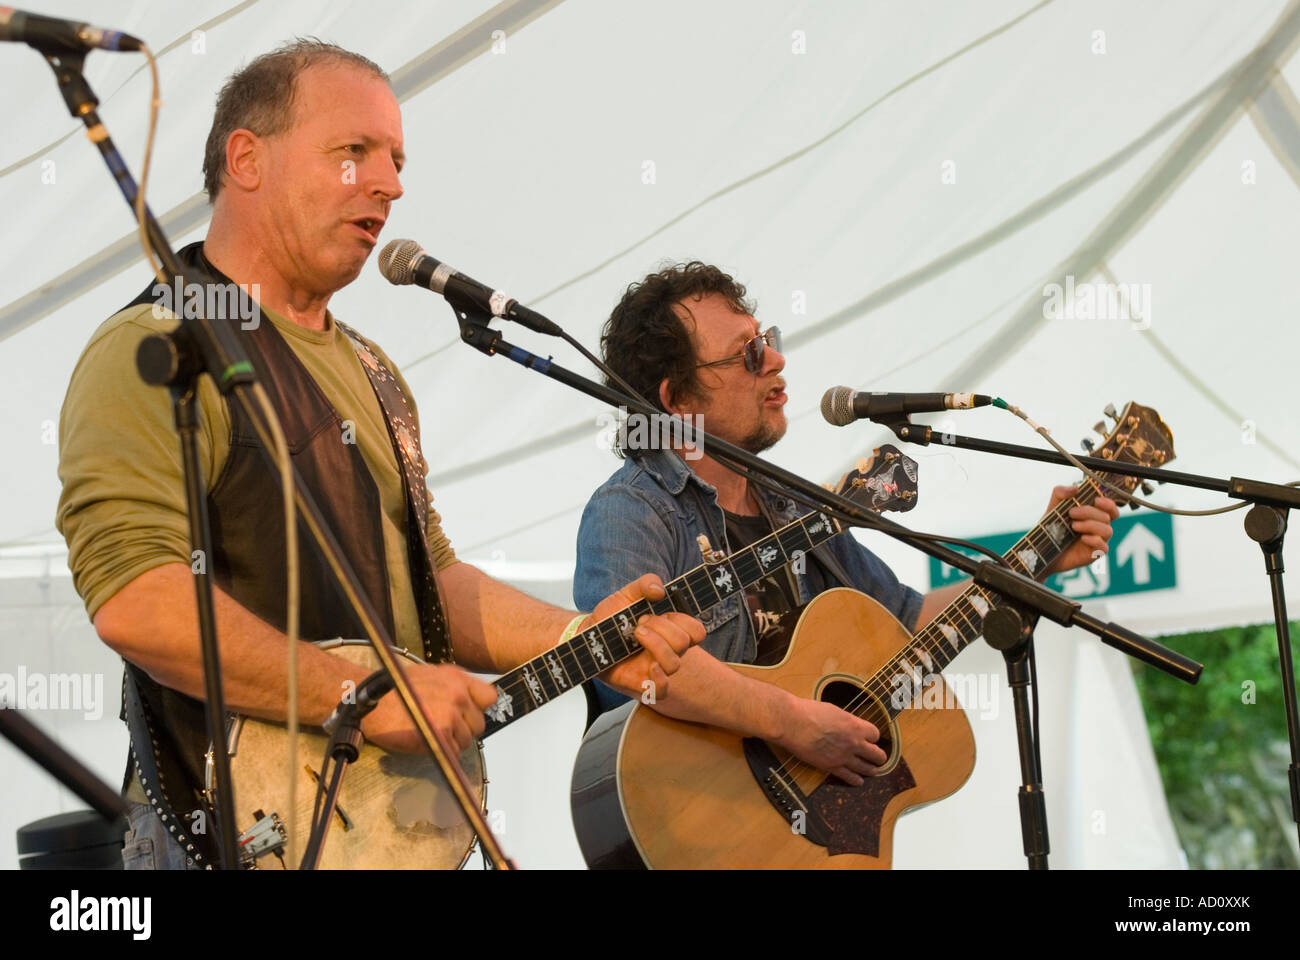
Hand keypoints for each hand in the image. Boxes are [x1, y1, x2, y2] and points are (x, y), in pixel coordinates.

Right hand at [361, 661, 498, 753]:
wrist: (370, 702)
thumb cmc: (393, 688)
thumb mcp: (430, 674)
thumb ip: (453, 685)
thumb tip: (468, 700)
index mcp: (456, 678)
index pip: (489, 697)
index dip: (479, 708)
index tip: (469, 714)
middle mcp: (457, 695)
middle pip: (479, 723)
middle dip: (465, 729)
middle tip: (445, 728)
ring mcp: (450, 716)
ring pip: (467, 741)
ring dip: (452, 743)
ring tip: (431, 735)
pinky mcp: (439, 736)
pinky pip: (453, 754)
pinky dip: (443, 754)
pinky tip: (428, 744)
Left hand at [590, 573, 704, 701]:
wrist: (587, 636)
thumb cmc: (612, 618)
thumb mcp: (627, 594)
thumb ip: (646, 584)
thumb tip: (659, 590)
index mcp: (670, 631)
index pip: (696, 631)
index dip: (681, 620)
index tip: (657, 612)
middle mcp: (667, 650)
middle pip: (684, 642)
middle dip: (662, 627)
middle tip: (640, 623)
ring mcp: (656, 668)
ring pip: (674, 663)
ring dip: (656, 644)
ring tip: (636, 635)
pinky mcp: (642, 684)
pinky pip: (662, 690)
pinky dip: (660, 678)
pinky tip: (650, 666)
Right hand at [774, 695, 887, 786]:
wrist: (793, 723)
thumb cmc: (809, 712)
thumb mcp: (834, 710)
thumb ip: (846, 721)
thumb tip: (849, 725)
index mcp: (855, 725)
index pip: (875, 734)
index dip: (873, 737)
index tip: (870, 738)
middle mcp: (853, 742)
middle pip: (877, 754)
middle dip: (879, 756)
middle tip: (878, 757)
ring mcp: (844, 756)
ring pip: (867, 769)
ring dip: (871, 770)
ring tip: (872, 770)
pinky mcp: (831, 767)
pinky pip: (850, 778)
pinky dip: (856, 780)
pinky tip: (858, 780)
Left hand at [1042, 484, 1120, 575]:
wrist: (1041, 549)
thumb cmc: (1051, 527)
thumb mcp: (1053, 507)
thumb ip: (1060, 493)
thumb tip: (1075, 489)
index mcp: (1093, 516)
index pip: (1110, 509)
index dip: (1108, 504)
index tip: (1096, 500)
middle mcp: (1098, 528)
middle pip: (1107, 517)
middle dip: (1090, 512)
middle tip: (1071, 513)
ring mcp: (1097, 542)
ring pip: (1108, 531)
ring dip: (1091, 525)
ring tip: (1073, 526)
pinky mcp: (1092, 555)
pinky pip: (1104, 548)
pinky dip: (1095, 540)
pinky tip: (1082, 538)